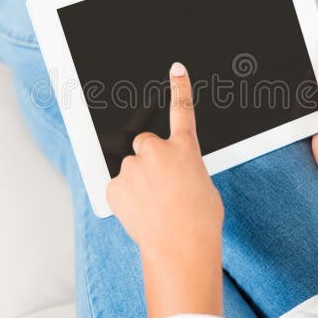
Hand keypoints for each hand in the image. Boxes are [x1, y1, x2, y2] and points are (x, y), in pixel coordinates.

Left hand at [107, 62, 223, 317]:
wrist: (180, 247)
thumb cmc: (199, 221)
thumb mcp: (202, 186)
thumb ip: (184, 169)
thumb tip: (172, 173)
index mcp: (185, 148)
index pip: (182, 109)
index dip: (179, 88)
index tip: (176, 70)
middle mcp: (156, 150)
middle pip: (144, 143)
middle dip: (149, 159)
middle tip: (159, 185)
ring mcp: (133, 166)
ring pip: (131, 168)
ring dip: (139, 182)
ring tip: (153, 206)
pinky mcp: (115, 185)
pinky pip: (119, 187)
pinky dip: (127, 199)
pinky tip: (141, 213)